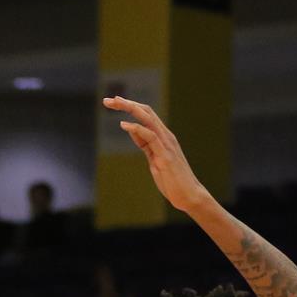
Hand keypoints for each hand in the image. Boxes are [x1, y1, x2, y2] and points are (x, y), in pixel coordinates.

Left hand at [103, 97, 213, 214]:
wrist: (189, 195)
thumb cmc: (172, 180)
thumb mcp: (154, 159)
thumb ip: (145, 145)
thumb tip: (132, 130)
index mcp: (163, 137)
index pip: (146, 114)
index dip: (130, 106)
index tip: (113, 103)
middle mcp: (166, 137)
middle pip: (146, 112)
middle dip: (127, 104)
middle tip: (108, 100)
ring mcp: (167, 145)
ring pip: (149, 119)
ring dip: (131, 109)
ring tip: (115, 103)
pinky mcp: (165, 156)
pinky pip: (151, 137)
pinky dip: (137, 129)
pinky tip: (124, 124)